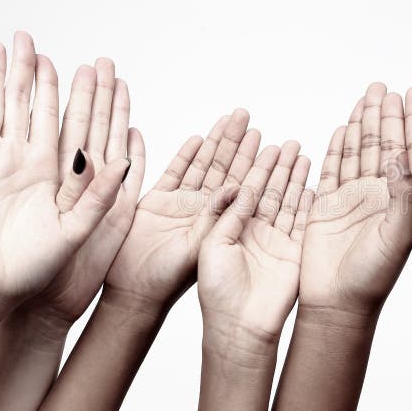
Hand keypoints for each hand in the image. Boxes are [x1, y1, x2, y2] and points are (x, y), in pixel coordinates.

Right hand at [0, 33, 127, 339]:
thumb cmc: (39, 272)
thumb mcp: (80, 233)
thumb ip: (101, 197)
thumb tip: (124, 161)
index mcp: (62, 175)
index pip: (78, 124)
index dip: (87, 96)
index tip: (98, 68)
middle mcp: (30, 162)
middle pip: (39, 106)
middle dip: (42, 73)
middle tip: (42, 40)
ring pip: (3, 107)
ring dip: (6, 75)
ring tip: (10, 43)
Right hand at [103, 110, 258, 307]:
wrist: (135, 293)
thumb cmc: (173, 280)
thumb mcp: (208, 247)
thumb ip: (225, 217)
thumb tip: (244, 188)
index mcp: (222, 223)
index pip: (245, 186)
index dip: (259, 164)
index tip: (275, 143)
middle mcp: (205, 211)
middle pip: (226, 169)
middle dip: (239, 143)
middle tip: (250, 117)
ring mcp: (182, 205)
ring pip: (204, 166)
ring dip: (217, 143)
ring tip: (230, 119)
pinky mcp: (157, 202)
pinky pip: (175, 172)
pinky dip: (186, 155)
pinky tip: (199, 139)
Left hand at [198, 141, 311, 337]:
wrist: (239, 327)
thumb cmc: (216, 292)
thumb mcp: (209, 245)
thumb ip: (224, 214)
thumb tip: (241, 185)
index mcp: (226, 225)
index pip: (240, 185)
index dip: (249, 161)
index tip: (259, 138)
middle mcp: (251, 229)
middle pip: (265, 188)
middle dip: (274, 164)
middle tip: (286, 140)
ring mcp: (273, 240)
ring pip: (285, 200)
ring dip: (293, 177)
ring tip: (301, 152)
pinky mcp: (293, 252)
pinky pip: (301, 222)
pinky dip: (308, 202)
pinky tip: (314, 182)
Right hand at [300, 83, 411, 315]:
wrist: (337, 304)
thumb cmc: (373, 279)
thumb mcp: (399, 237)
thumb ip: (410, 196)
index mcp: (402, 202)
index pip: (409, 153)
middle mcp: (380, 197)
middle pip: (383, 146)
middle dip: (386, 115)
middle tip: (389, 87)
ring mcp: (353, 200)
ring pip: (358, 152)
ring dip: (364, 124)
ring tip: (368, 96)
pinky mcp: (327, 206)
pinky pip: (332, 169)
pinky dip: (337, 147)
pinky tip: (344, 126)